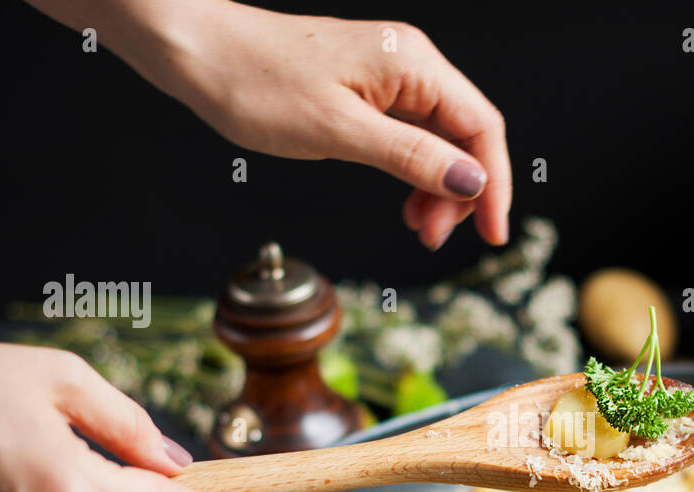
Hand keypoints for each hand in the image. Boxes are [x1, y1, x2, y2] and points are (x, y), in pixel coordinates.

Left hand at [27, 0, 511, 249]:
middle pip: (466, 136)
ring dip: (437, 188)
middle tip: (432, 237)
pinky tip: (403, 199)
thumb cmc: (256, 83)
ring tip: (416, 226)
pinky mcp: (367, 88)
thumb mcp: (339, 132)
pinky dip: (413, 172)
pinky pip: (411, 134)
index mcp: (412, 64)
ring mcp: (388, 75)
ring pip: (440, 139)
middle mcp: (409, 63)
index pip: (482, 127)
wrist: (198, 52)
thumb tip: (471, 180)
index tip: (493, 234)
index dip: (495, 185)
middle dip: (461, 193)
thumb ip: (412, 156)